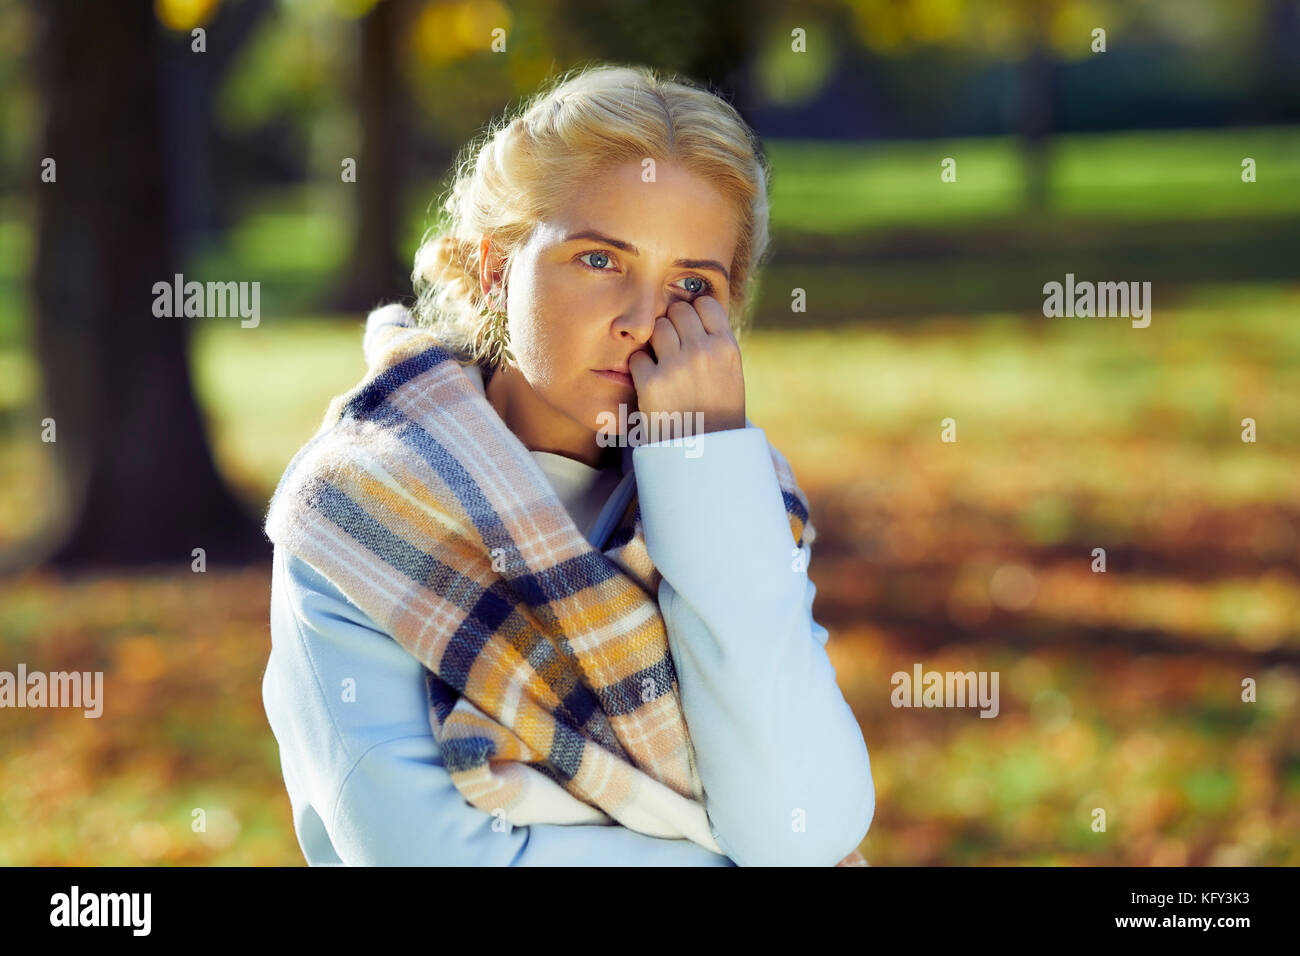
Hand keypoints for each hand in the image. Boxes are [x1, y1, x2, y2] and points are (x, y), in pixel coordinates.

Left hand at [627, 295, 745, 437]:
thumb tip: (694, 312)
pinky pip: (638, 356)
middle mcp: (704, 352)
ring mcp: (677, 366)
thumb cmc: (718, 415)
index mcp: (727, 348)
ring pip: (657, 328)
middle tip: (673, 350)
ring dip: (655, 344)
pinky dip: (640, 368)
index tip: (691, 331)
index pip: (704, 303)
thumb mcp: (731, 375)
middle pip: (677, 311)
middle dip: (673, 326)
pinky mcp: (652, 384)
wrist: (706, 457)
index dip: (694, 313)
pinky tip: (651, 383)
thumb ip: (715, 344)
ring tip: (663, 366)